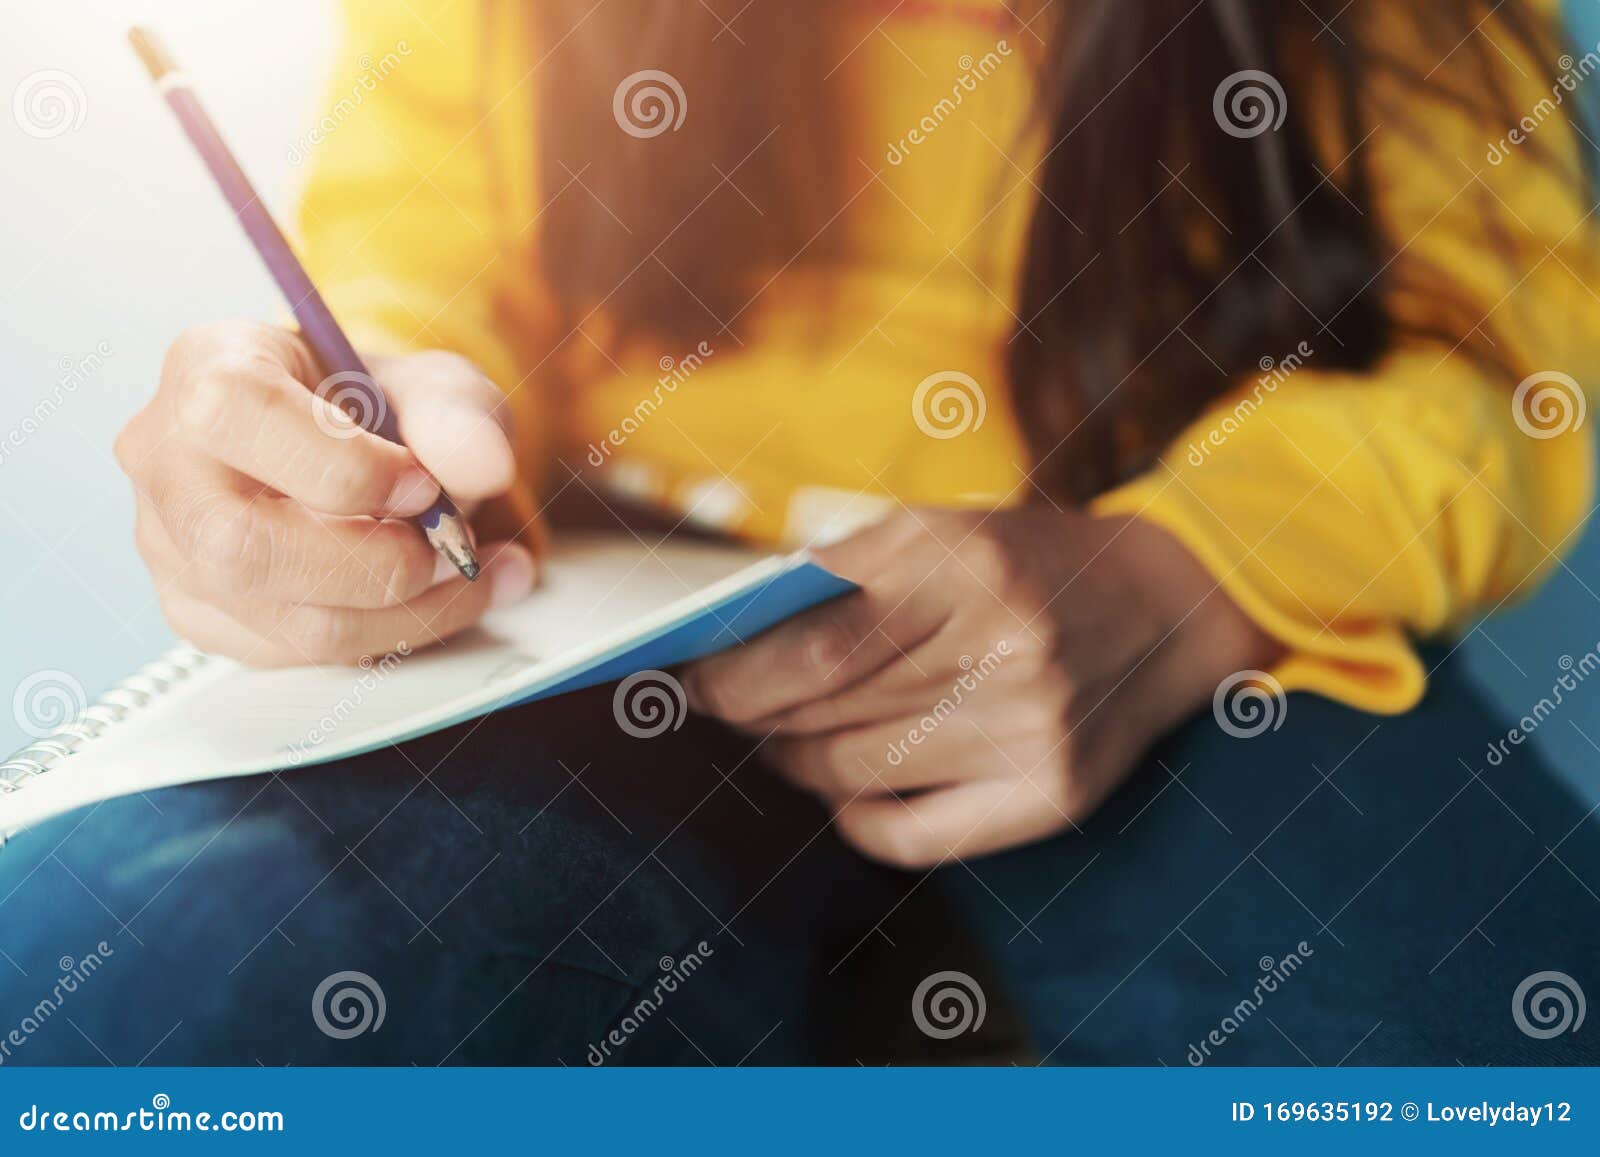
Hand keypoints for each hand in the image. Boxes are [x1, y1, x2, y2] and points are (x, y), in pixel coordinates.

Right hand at [115, 321, 540, 665]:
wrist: (358, 446)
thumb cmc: (377, 405)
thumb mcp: (433, 383)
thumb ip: (460, 412)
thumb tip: (485, 465)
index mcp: (207, 366)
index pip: (237, 415)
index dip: (343, 466)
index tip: (422, 486)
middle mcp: (166, 459)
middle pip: (241, 545)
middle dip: (376, 564)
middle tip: (453, 547)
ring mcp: (172, 546)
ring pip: (282, 620)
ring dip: (405, 612)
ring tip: (472, 573)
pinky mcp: (202, 613)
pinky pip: (298, 654)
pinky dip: (388, 635)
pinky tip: (439, 598)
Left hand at [683, 507, 1279, 866]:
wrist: (1162, 606)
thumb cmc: (1022, 562)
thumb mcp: (935, 531)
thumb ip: (838, 574)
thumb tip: (731, 638)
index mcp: (964, 564)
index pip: (815, 647)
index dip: (735, 676)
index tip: (691, 680)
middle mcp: (1004, 648)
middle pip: (827, 714)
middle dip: (754, 716)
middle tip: (726, 706)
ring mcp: (1032, 731)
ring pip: (854, 775)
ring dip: (795, 761)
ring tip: (781, 739)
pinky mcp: (1051, 795)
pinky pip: (909, 837)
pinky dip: (855, 818)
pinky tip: (845, 788)